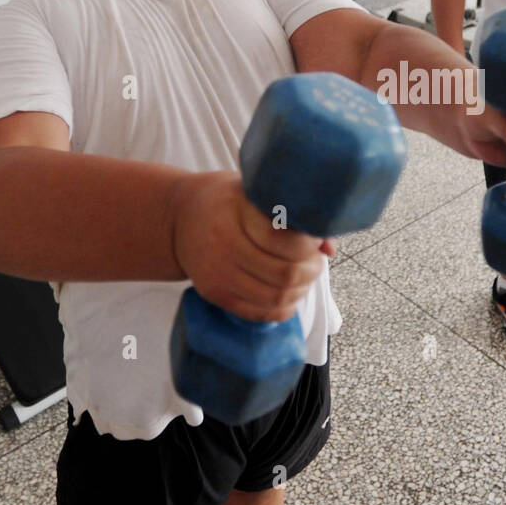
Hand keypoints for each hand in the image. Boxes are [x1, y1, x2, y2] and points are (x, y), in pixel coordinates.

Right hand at [171, 171, 333, 323]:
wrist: (176, 219)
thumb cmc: (225, 200)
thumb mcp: (253, 191)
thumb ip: (292, 212)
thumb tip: (329, 248)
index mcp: (234, 215)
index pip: (285, 242)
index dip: (309, 245)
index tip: (315, 240)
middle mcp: (223, 247)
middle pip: (285, 274)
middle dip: (311, 271)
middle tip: (316, 262)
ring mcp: (217, 275)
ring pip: (275, 297)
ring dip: (301, 291)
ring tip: (305, 277)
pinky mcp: (215, 294)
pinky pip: (257, 313)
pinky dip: (282, 309)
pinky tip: (289, 294)